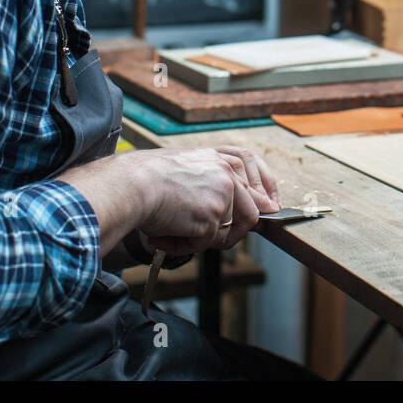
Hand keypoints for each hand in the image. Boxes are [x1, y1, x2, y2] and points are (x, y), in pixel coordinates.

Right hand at [132, 146, 279, 255]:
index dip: (265, 186)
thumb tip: (241, 207)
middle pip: (250, 209)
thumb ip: (212, 183)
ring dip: (200, 239)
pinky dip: (184, 245)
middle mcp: (225, 172)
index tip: (271, 205)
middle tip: (200, 237)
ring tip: (171, 231)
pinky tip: (164, 235)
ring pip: (227, 232)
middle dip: (233, 231)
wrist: (131, 185)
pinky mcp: (215, 215)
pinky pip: (207, 243)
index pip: (251, 164)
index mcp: (216, 157)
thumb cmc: (146, 179)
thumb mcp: (184, 170)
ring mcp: (223, 193)